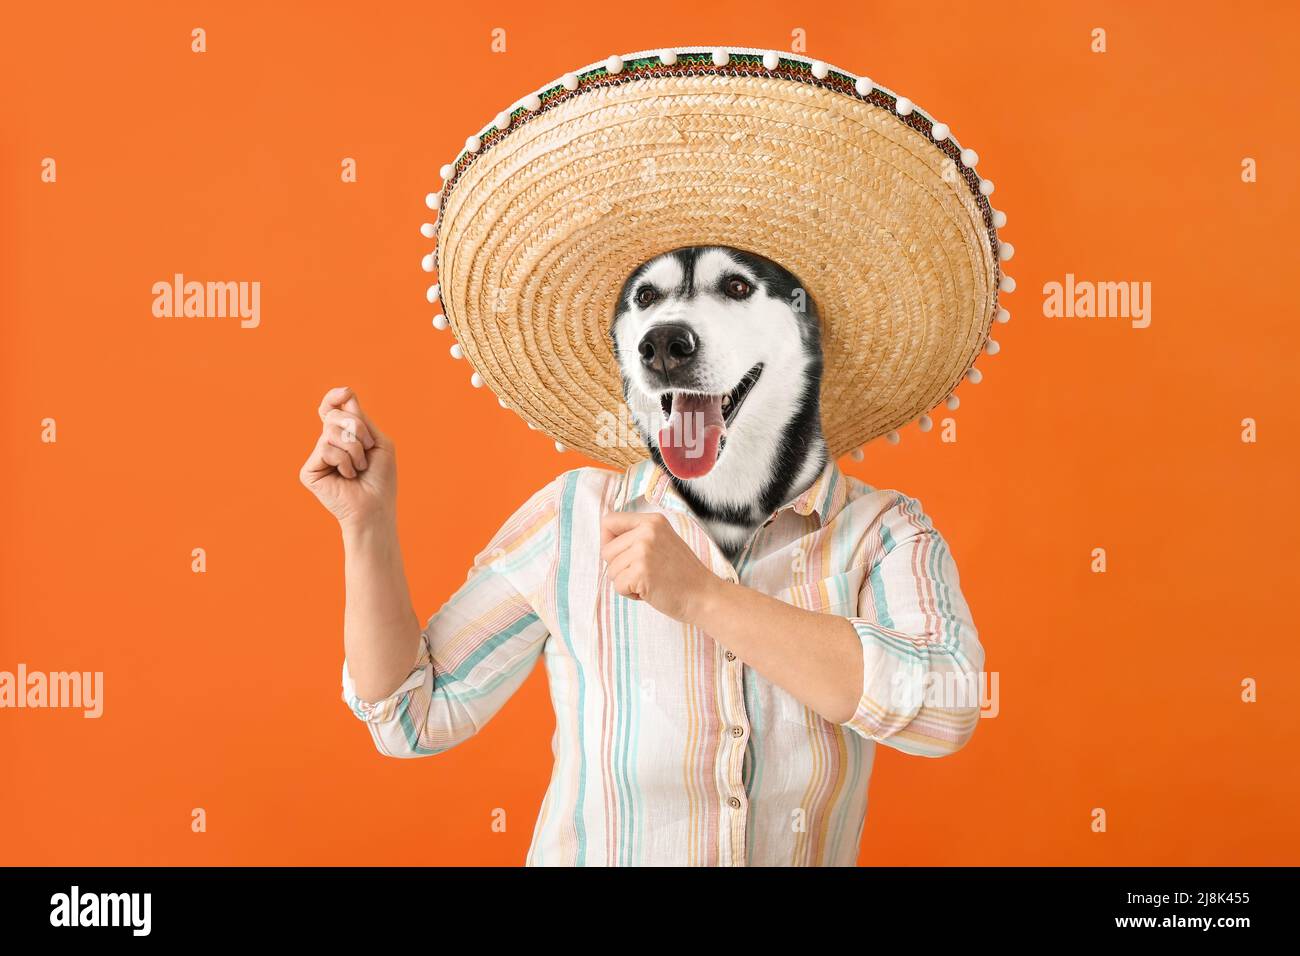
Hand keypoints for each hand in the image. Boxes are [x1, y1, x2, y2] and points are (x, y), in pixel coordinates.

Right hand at [299, 386, 395, 529]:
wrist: (376, 507)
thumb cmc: (381, 478)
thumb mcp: (378, 442)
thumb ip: (361, 418)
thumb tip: (345, 393)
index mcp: (344, 437)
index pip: (332, 410)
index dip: (334, 398)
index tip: (346, 392)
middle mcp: (328, 444)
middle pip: (335, 415)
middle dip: (358, 429)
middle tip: (366, 451)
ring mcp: (317, 457)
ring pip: (330, 431)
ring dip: (354, 448)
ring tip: (358, 467)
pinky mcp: (309, 471)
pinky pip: (325, 449)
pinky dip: (343, 461)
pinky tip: (347, 476)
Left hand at [599, 511, 720, 622]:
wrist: (704, 595)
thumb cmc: (683, 574)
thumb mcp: (663, 541)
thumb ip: (639, 536)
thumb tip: (607, 541)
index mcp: (652, 521)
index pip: (609, 521)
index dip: (607, 541)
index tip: (620, 555)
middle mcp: (647, 531)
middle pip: (606, 550)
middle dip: (619, 567)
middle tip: (644, 573)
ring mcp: (644, 551)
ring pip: (611, 570)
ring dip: (626, 582)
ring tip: (650, 582)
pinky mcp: (640, 572)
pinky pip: (618, 586)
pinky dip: (630, 594)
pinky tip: (649, 591)